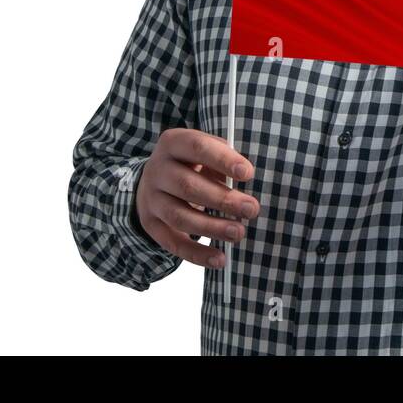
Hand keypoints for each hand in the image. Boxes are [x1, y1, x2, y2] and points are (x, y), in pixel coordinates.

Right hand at [135, 127, 258, 268]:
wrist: (154, 180)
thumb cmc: (192, 163)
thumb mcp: (205, 152)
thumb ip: (224, 159)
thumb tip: (247, 178)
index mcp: (173, 143)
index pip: (197, 147)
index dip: (223, 160)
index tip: (248, 174)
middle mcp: (157, 170)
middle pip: (188, 186)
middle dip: (223, 199)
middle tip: (251, 209)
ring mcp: (151, 199)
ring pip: (180, 217)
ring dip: (212, 228)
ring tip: (239, 233)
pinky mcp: (152, 224)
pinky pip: (173, 243)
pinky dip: (197, 253)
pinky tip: (219, 259)